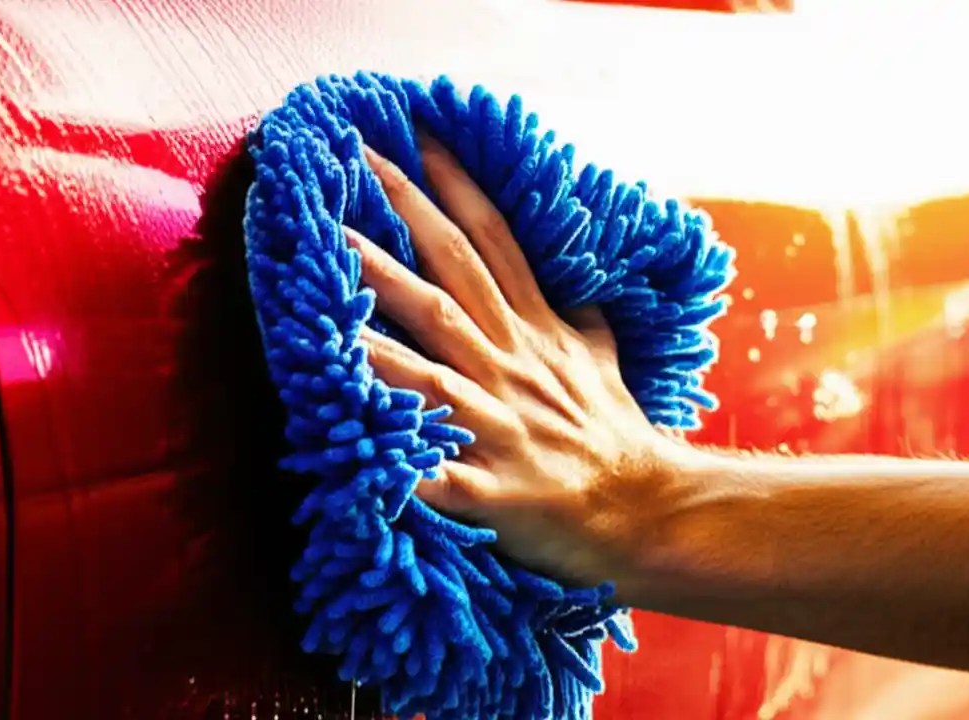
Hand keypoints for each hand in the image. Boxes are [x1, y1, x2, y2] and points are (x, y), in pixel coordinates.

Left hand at [350, 135, 683, 594]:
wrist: (650, 512)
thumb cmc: (616, 434)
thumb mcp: (602, 355)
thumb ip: (575, 311)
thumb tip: (566, 270)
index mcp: (534, 333)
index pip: (492, 244)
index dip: (455, 188)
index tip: (416, 136)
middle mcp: (510, 367)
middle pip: (447, 286)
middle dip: (397, 228)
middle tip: (346, 172)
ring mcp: (499, 427)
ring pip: (427, 372)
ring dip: (374, 335)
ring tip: (318, 297)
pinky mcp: (491, 489)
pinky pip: (438, 477)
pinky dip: (403, 467)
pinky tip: (356, 455)